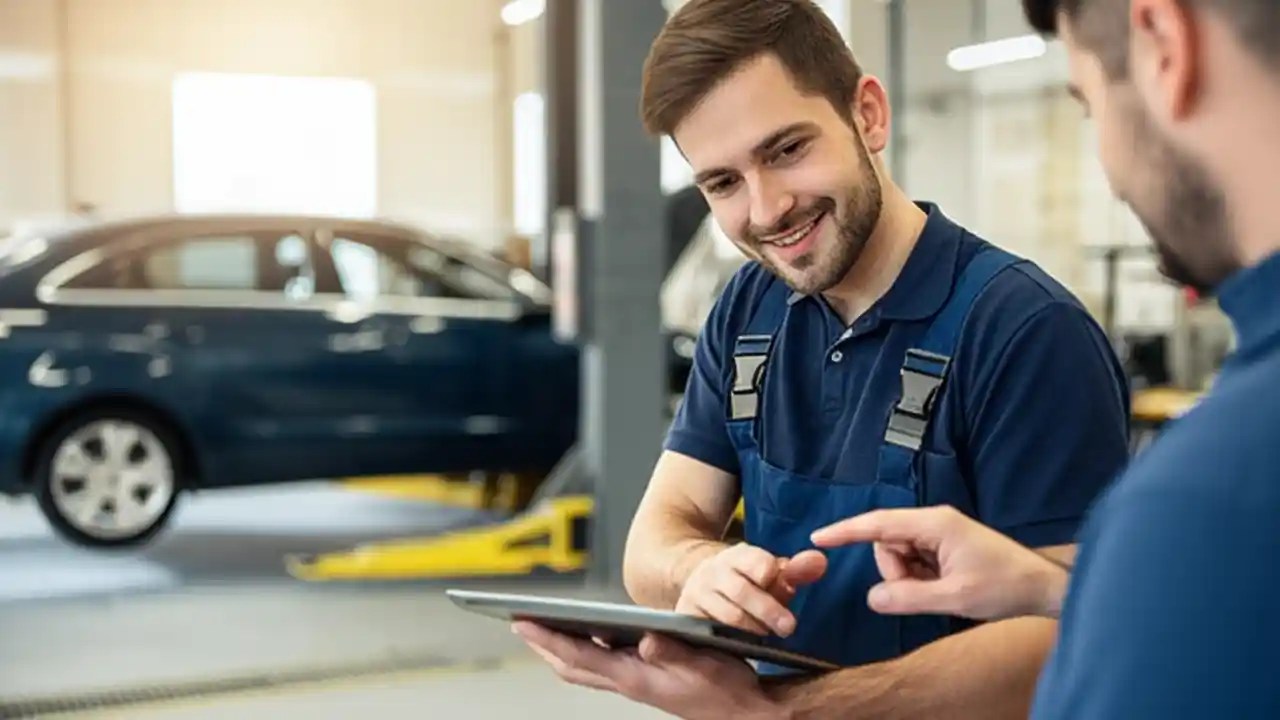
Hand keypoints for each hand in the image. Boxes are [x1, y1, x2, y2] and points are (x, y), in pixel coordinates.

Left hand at [513, 622, 784, 719]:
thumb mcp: (704, 663)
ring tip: (544, 627)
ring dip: (561, 649)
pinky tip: (591, 632)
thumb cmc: (728, 688)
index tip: (521, 622)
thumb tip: (644, 640)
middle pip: (571, 666)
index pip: (579, 657)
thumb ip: (673, 651)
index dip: (547, 639)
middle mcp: (629, 683)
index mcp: (636, 677)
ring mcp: (636, 684)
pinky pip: (604, 665)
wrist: (747, 712)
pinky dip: (587, 649)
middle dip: (544, 645)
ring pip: (585, 668)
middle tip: (520, 623)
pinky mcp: (646, 682)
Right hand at [675, 543, 827, 635]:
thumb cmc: (746, 581)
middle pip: (743, 591)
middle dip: (768, 610)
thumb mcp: (771, 573)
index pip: (757, 562)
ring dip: (752, 628)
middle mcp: (714, 571)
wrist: (700, 582)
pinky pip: (710, 630)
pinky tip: (741, 642)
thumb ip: (797, 569)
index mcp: (739, 556)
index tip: (784, 584)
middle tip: (789, 627)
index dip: (771, 574)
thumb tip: (820, 562)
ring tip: (765, 634)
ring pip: (728, 615)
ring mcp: (698, 593)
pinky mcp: (687, 614)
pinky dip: (729, 637)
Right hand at [810, 506, 1067, 619]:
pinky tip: (945, 587)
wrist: (1043, 586)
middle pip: (887, 544)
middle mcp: (933, 522)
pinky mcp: (945, 546)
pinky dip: (920, 578)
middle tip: (925, 593)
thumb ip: (908, 598)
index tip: (818, 538)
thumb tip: (872, 598)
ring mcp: (940, 533)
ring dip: (909, 578)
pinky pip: (915, 561)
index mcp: (933, 524)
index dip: (846, 531)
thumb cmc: (1005, 587)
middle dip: (895, 573)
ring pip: (899, 555)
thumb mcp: (954, 598)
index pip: (878, 524)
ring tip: (941, 591)